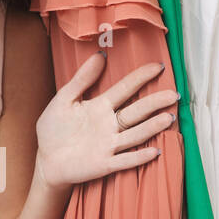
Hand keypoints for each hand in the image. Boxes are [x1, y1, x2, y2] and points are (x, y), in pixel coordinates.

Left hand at [34, 52, 176, 191]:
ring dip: (151, 127)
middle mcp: (109, 125)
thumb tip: (99, 55)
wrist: (45, 159)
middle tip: (173, 94)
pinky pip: (124, 160)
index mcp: (99, 107)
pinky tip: (154, 151)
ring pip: (135, 135)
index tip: (158, 66)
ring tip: (168, 117)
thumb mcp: (64, 99)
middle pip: (135, 111)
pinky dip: (138, 157)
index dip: (140, 77)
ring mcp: (108, 144)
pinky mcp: (104, 163)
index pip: (124, 89)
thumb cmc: (54, 128)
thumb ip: (81, 79)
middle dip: (154, 103)